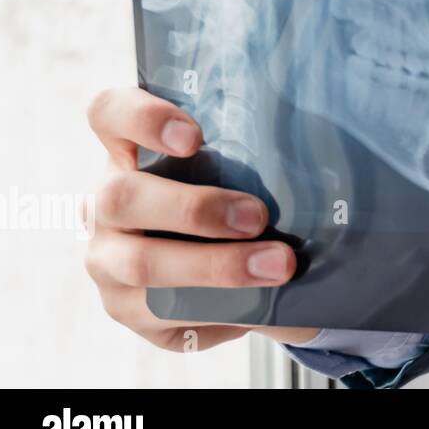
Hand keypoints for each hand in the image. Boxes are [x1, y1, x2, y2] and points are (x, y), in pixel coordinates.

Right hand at [83, 87, 319, 351]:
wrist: (224, 267)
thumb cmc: (234, 197)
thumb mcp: (237, 170)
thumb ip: (253, 156)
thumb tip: (323, 151)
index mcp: (128, 151)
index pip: (109, 114)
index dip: (142, 119)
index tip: (194, 136)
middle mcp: (105, 203)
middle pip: (122, 197)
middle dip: (195, 208)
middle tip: (258, 217)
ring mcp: (107, 260)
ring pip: (142, 265)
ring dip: (216, 267)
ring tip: (278, 267)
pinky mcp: (127, 309)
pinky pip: (163, 315)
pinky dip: (217, 310)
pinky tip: (259, 307)